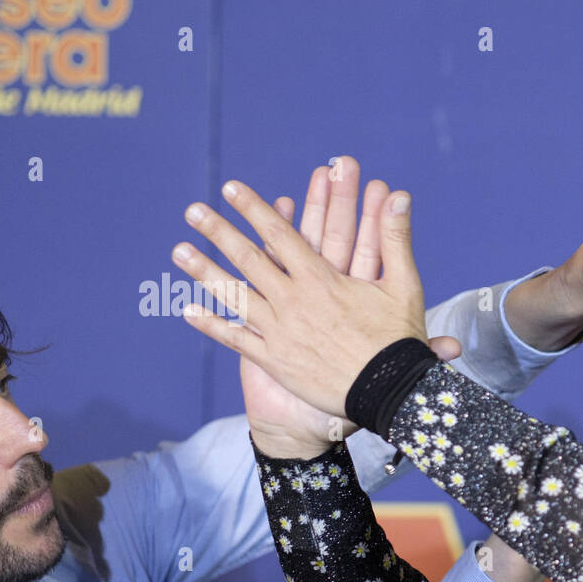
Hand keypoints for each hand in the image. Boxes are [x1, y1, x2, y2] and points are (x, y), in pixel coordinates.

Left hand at [172, 173, 445, 427]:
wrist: (389, 393)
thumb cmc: (399, 339)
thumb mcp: (403, 285)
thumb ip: (396, 237)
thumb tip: (401, 194)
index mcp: (321, 279)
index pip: (280, 235)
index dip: (255, 209)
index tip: (230, 188)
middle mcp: (293, 301)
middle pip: (248, 260)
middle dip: (218, 231)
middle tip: (192, 210)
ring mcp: (280, 332)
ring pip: (235, 296)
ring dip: (204, 271)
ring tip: (178, 250)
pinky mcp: (276, 362)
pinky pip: (238, 341)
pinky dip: (213, 326)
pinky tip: (189, 311)